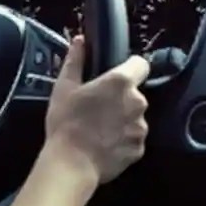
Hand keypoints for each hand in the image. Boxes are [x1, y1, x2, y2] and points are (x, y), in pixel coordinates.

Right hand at [44, 36, 149, 184]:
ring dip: (123, 120)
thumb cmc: (66, 123)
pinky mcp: (139, 148)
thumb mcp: (64, 88)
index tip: (117, 75)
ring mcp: (140, 127)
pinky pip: (133, 139)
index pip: (141, 64)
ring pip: (135, 117)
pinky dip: (123, 140)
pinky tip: (104, 143)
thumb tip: (80, 41)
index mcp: (120, 82)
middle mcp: (137, 102)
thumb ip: (76, 60)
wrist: (70, 164)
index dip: (131, 67)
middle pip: (135, 93)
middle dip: (121, 98)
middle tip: (99, 107)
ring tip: (99, 128)